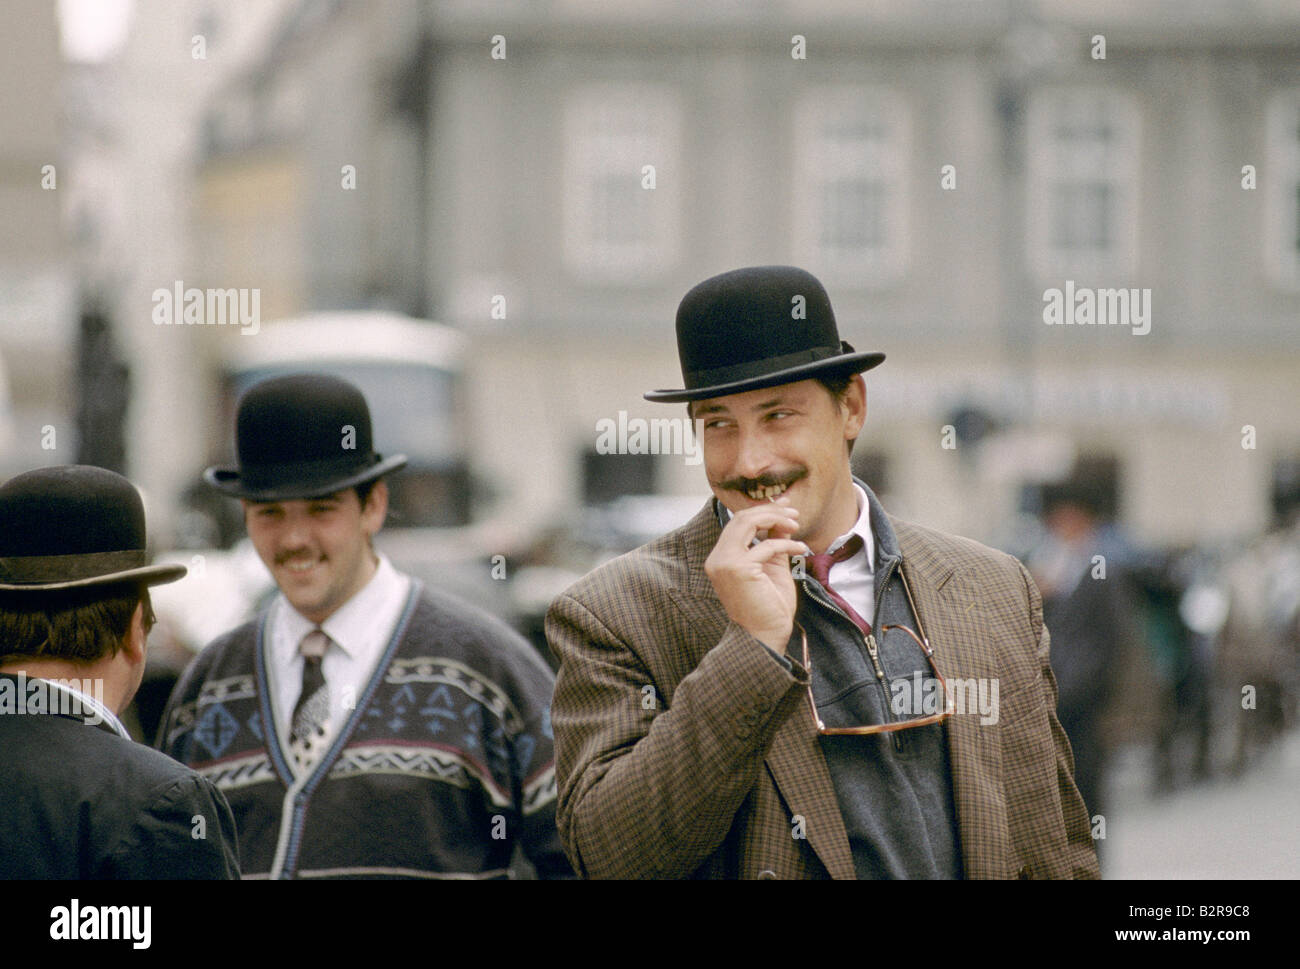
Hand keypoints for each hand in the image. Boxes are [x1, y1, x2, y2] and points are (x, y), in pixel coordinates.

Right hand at [704, 498, 810, 652]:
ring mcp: (725, 563)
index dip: (762, 512)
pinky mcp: (739, 569)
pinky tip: (800, 548)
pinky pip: (766, 545)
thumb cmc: (769, 608)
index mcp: (721, 558)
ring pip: (748, 523)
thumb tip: (782, 522)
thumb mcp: (773, 568)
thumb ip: (773, 543)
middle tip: (793, 512)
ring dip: (776, 519)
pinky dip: (787, 543)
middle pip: (741, 518)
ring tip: (796, 524)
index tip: (784, 507)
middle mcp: (717, 558)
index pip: (738, 524)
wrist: (765, 637)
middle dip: (770, 511)